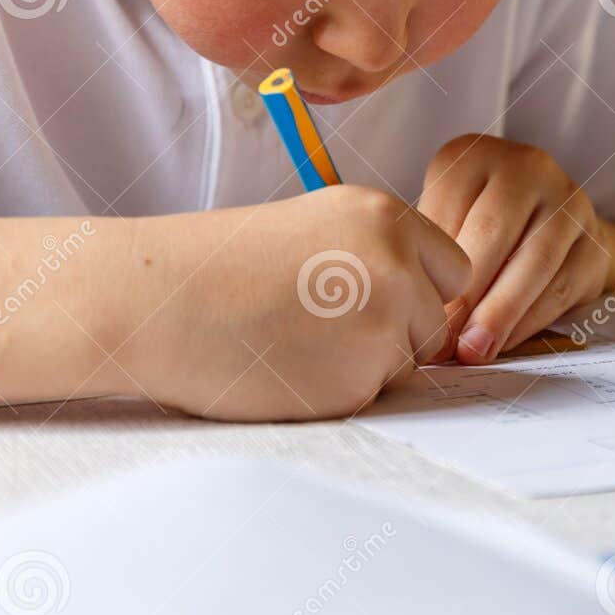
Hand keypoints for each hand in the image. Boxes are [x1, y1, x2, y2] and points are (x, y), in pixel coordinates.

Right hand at [122, 185, 469, 420]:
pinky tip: (285, 365)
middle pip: (436, 324)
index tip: (376, 296)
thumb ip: (379, 255)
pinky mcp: (355, 383)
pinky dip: (333, 392)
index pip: (455, 270)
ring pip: (404, 365)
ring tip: (296, 339)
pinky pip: (368, 397)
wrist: (159, 302)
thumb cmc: (224, 266)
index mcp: (387, 217)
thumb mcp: (316, 227)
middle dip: (397, 334)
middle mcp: (397, 267)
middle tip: (322, 323)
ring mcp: (380, 327)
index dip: (420, 290)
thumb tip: (430, 304)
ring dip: (364, 364)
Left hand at [418, 134, 610, 363]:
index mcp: (477, 156)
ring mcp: (570, 202)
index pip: (451, 208)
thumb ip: (428, 253)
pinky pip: (562, 288)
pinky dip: (530, 320)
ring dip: (501, 314)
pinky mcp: (595, 244)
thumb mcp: (442, 220)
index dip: (432, 265)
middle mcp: (530, 168)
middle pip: (495, 233)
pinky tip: (504, 342)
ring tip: (474, 350)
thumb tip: (415, 314)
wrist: (545, 222)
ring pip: (535, 263)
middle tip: (445, 341)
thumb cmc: (472, 226)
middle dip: (467, 295)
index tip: (416, 312)